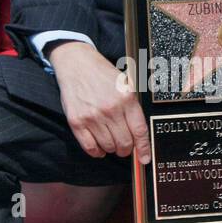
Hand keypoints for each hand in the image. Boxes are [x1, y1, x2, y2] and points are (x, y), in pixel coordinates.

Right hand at [49, 41, 151, 163]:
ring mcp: (93, 116)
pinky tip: (99, 147)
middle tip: (124, 146)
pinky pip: (90, 147)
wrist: (76, 64)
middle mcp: (110, 109)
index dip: (144, 149)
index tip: (145, 159)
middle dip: (126, 149)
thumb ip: (133, 109)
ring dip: (111, 149)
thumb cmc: (102, 74)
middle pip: (124, 143)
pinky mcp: (77, 122)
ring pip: (108, 147)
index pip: (140, 131)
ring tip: (111, 142)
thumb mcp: (125, 85)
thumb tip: (139, 135)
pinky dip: (96, 152)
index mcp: (126, 99)